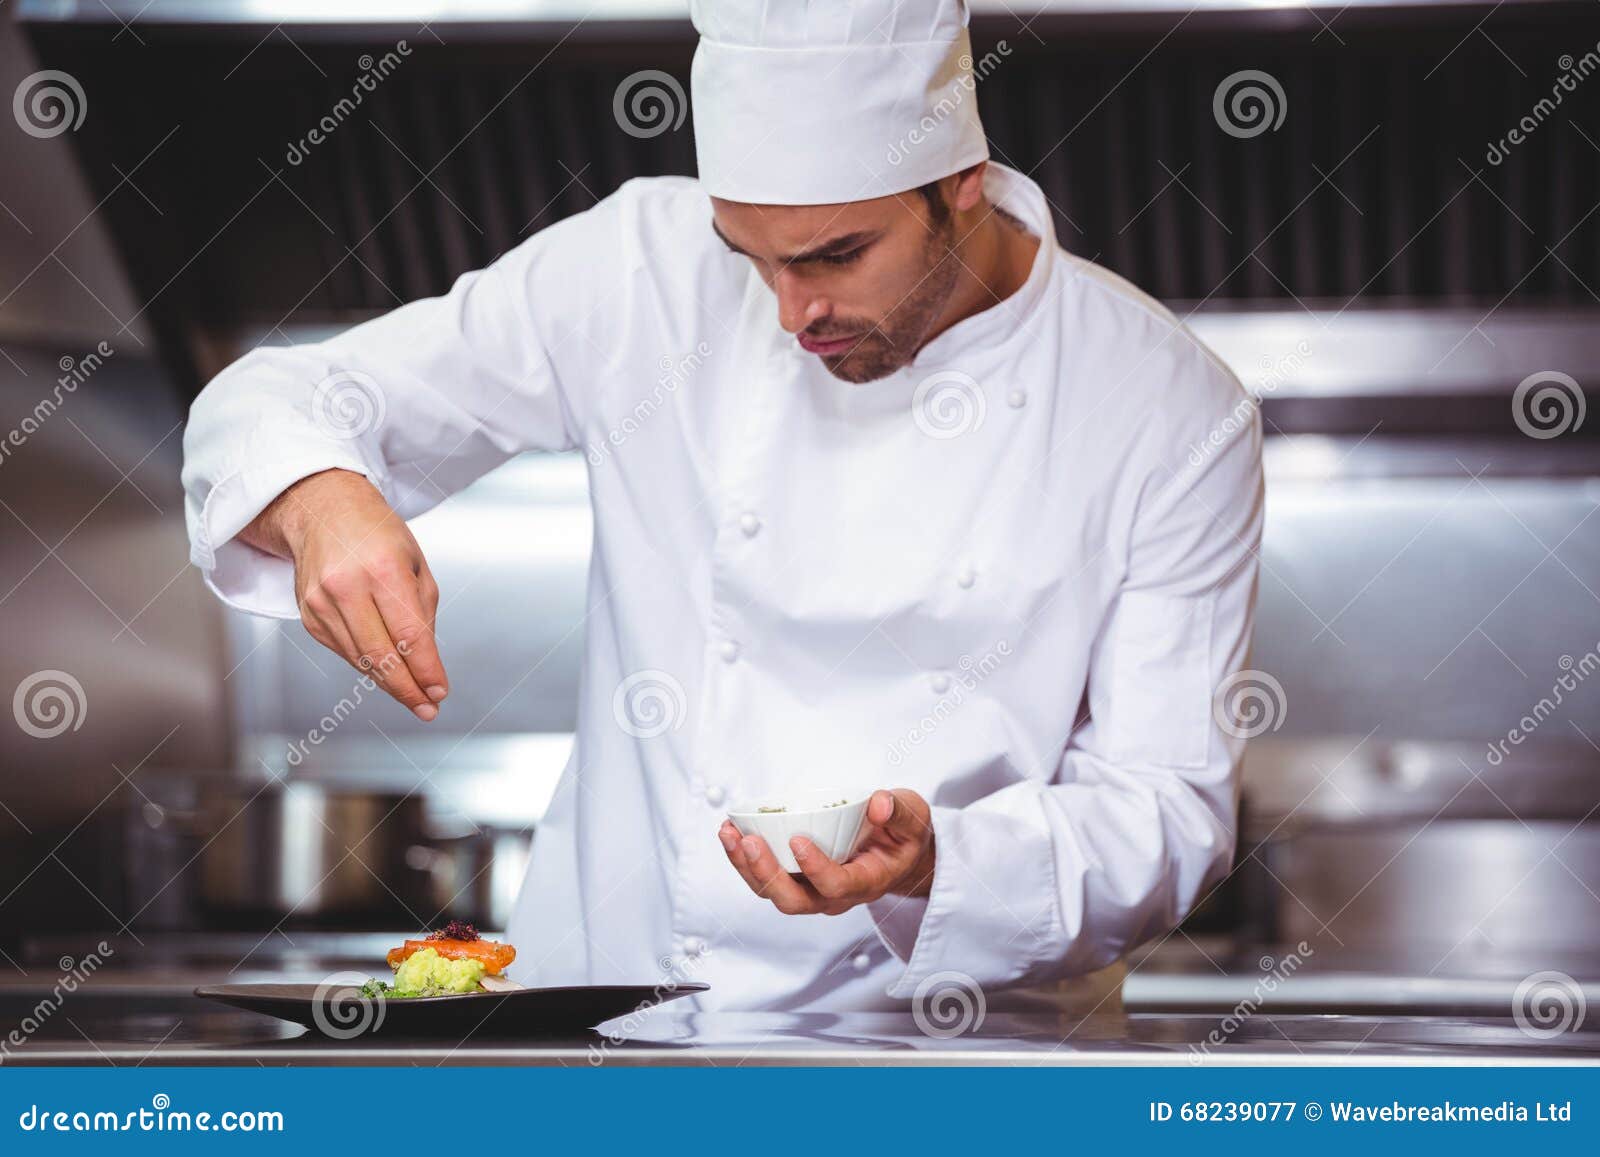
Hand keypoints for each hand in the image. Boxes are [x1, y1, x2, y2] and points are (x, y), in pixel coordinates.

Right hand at [242, 468, 447, 720]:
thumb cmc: (376, 533)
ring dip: (389, 683)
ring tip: (413, 696)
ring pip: (361, 659)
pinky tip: (384, 671)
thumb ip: (423, 611)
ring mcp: (321, 602)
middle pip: (382, 655)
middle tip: (428, 708)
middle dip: (408, 688)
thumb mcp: (415, 562)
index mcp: (382, 569)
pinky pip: (344, 651)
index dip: (427, 670)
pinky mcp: (308, 615)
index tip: (439, 690)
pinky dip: (367, 665)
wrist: (321, 510)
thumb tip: (426, 661)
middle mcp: (347, 587)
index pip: (410, 635)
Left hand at [718, 789, 934, 915]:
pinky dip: (745, 859)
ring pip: (774, 893)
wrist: (898, 855)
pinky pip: (766, 878)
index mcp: (867, 882)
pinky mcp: (797, 880)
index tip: (798, 840)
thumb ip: (899, 811)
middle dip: (767, 874)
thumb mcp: (913, 819)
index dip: (816, 869)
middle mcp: (835, 895)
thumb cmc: (903, 837)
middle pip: (795, 901)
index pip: (838, 886)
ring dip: (746, 866)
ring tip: (729, 834)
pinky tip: (731, 833)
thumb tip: (879, 804)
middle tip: (749, 841)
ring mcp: (813, 890)